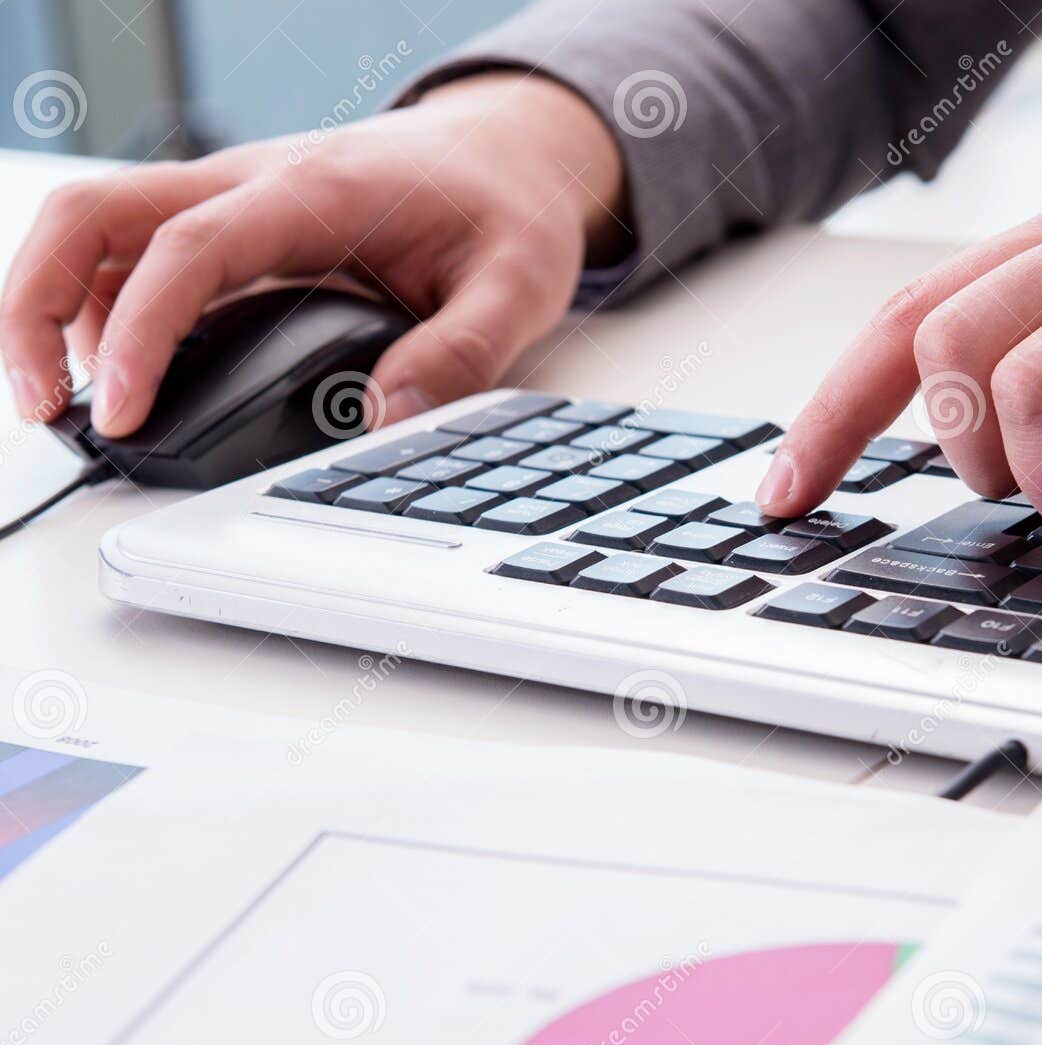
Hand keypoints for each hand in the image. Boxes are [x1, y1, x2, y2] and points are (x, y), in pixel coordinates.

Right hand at [0, 73, 626, 434]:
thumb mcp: (518, 284)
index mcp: (314, 193)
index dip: (140, 331)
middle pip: (95, 215)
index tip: (123, 411)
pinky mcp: (232, 226)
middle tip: (47, 407)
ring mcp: (232, 202)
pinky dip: (101, 309)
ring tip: (69, 406)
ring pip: (100, 230)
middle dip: (40, 305)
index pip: (189, 250)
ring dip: (57, 308)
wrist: (504, 155)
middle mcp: (252, 185)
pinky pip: (137, 254)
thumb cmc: (505, 210)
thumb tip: (390, 417)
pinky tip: (117, 374)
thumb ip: (463, 350)